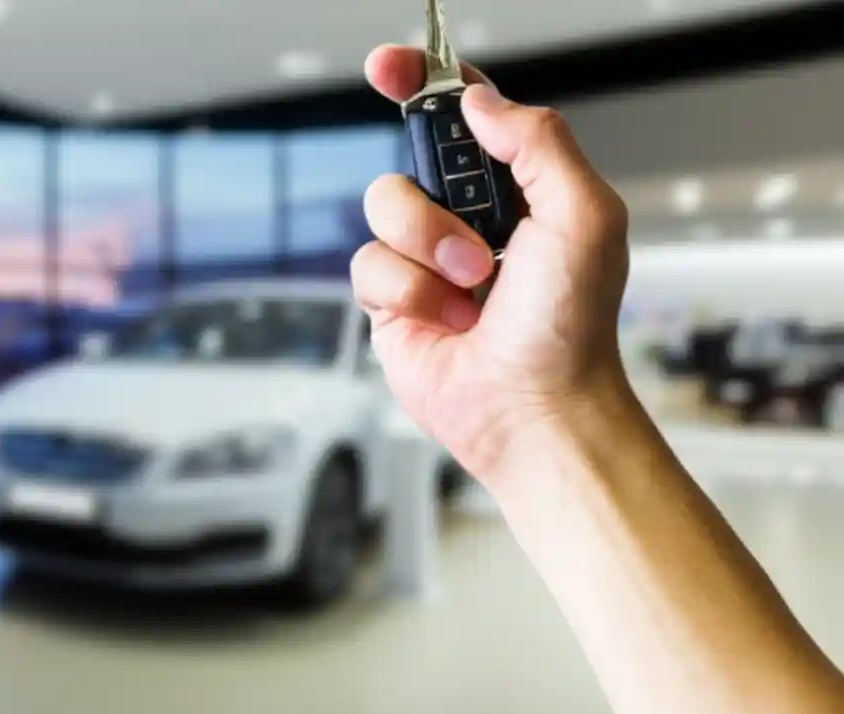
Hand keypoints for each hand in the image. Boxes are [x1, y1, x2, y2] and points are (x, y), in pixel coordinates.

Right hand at [352, 45, 632, 480]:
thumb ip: (540, 142)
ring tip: (476, 291)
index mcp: (515, 188)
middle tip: (474, 238)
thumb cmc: (571, 326)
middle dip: (435, 197)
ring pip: (384, 207)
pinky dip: (411, 292)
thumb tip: (479, 104)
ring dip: (433, 248)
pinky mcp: (391, 300)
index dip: (424, 83)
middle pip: (412, 157)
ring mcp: (423, 258)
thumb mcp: (584, 215)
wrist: (533, 408)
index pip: (462, 116)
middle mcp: (464, 216)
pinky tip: (448, 322)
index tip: (390, 66)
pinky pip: (369, 264)